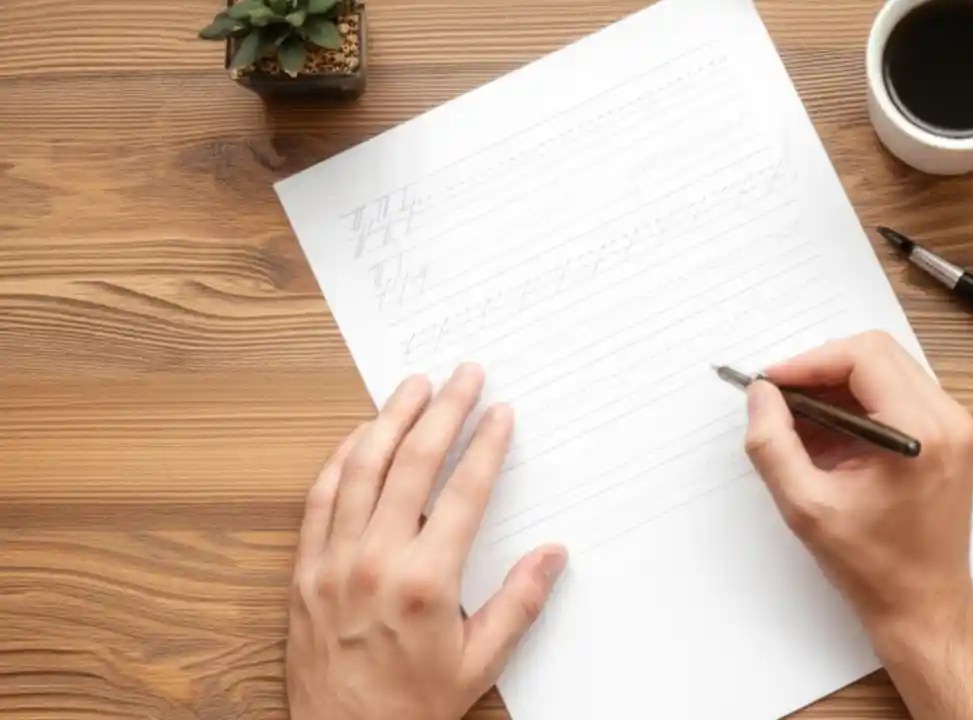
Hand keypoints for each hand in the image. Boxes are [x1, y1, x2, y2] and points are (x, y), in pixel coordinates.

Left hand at [286, 365, 566, 719]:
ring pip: (362, 468)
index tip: (500, 413)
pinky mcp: (306, 569)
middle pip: (413, 463)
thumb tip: (552, 555)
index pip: (463, 491)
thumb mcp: (479, 662)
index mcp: (426, 581)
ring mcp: (335, 560)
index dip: (486, 445)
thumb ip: (518, 603)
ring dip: (390, 419)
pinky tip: (359, 436)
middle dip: (444, 411)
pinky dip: (341, 459)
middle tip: (464, 375)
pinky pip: (321, 497)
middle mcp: (377, 559)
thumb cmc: (411, 707)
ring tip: (414, 386)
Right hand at [744, 331, 972, 627]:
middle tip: (781, 399)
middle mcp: (949, 421)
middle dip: (821, 370)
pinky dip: (858, 405)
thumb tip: (761, 395)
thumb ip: (772, 444)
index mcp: (922, 433)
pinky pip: (899, 395)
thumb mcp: (805, 507)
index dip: (809, 362)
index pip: (863, 357)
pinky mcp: (950, 438)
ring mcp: (955, 427)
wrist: (923, 606)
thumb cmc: (874, 567)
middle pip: (877, 354)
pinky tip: (829, 438)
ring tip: (801, 423)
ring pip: (888, 370)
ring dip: (838, 388)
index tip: (773, 385)